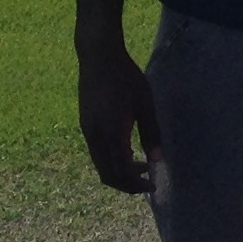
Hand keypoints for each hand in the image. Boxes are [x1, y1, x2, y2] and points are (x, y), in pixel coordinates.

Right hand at [76, 33, 159, 193]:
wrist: (98, 56)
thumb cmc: (126, 76)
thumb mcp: (144, 102)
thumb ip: (151, 132)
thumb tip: (157, 160)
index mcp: (112, 131)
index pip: (121, 171)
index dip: (136, 184)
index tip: (152, 185)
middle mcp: (95, 136)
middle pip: (108, 175)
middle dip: (127, 184)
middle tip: (147, 182)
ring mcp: (87, 131)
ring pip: (100, 166)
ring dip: (119, 172)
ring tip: (140, 166)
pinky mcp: (85, 125)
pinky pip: (97, 153)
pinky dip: (111, 161)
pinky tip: (127, 151)